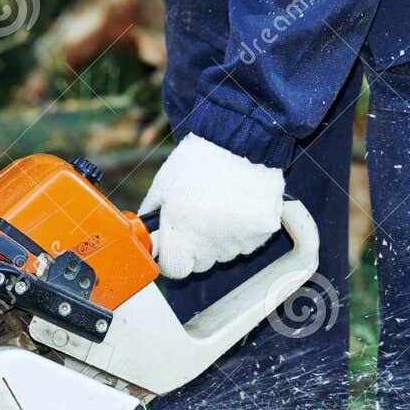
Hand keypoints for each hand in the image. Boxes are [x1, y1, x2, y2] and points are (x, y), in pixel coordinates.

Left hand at [139, 134, 285, 278]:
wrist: (241, 139)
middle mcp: (210, 242)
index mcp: (182, 231)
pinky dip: (243, 230)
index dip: (173, 258)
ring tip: (221, 206)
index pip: (175, 270)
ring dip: (221, 238)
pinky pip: (248, 242)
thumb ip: (153, 212)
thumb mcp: (164, 183)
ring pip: (226, 253)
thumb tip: (147, 231)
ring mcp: (239, 239)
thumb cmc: (200, 159)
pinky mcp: (262, 232)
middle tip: (199, 219)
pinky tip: (239, 205)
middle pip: (201, 264)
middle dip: (197, 247)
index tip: (174, 248)